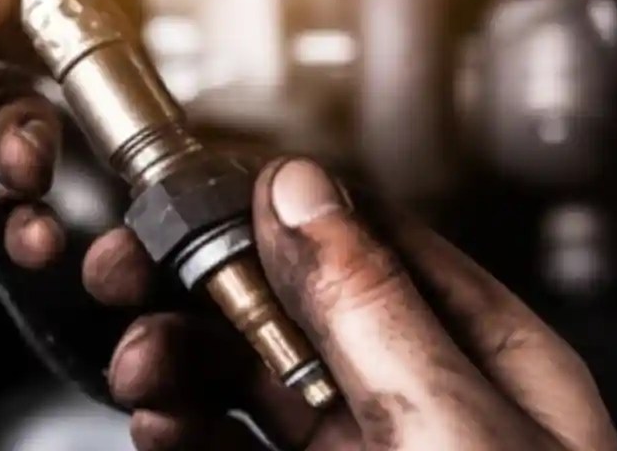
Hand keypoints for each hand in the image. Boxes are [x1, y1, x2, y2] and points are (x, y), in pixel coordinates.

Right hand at [91, 158, 616, 449]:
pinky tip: (159, 423)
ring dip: (180, 359)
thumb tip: (301, 192)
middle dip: (202, 284)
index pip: (369, 238)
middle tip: (131, 269)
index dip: (274, 206)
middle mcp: (417, 404)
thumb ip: (369, 308)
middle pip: (290, 308)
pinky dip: (182, 433)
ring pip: (247, 383)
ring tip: (140, 362)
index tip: (195, 190)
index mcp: (484, 358)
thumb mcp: (450, 427)